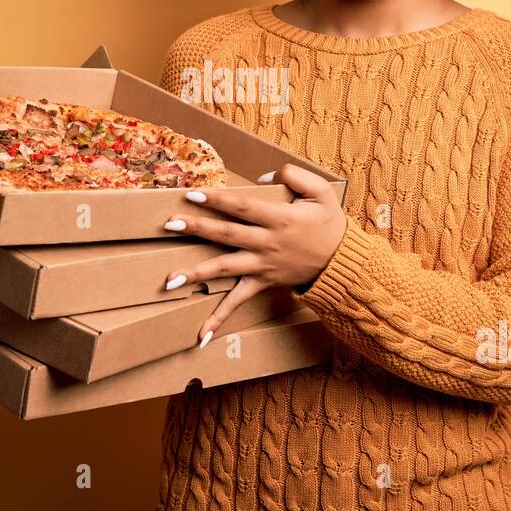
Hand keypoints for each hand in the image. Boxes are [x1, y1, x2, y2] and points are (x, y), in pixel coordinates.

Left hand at [162, 163, 347, 345]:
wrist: (342, 262)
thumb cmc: (329, 223)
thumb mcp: (321, 191)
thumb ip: (295, 176)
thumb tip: (262, 176)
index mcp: (279, 218)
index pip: (242, 207)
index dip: (217, 199)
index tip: (192, 194)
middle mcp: (267, 243)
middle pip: (227, 235)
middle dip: (197, 229)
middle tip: (169, 224)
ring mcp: (263, 265)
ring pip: (226, 269)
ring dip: (196, 274)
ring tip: (168, 280)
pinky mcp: (262, 282)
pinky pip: (238, 301)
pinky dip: (219, 317)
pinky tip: (200, 334)